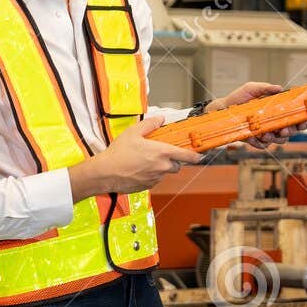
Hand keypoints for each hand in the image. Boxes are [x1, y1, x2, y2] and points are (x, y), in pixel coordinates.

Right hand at [68, 115, 202, 198]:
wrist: (106, 173)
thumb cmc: (118, 153)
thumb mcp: (133, 132)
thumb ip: (150, 124)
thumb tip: (160, 119)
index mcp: (162, 152)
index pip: (187, 156)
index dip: (196, 156)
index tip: (200, 155)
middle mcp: (162, 167)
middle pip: (177, 165)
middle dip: (173, 160)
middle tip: (161, 154)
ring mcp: (156, 178)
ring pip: (165, 172)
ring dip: (161, 167)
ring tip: (145, 161)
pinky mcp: (148, 186)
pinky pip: (155, 179)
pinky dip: (151, 174)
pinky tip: (139, 169)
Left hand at [209, 82, 306, 149]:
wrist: (222, 111)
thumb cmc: (238, 99)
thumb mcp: (250, 89)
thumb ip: (264, 88)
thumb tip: (278, 88)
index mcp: (278, 110)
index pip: (295, 117)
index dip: (303, 121)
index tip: (303, 120)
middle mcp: (275, 122)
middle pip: (291, 131)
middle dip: (290, 131)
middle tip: (284, 130)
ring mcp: (267, 132)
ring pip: (280, 140)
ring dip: (275, 138)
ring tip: (265, 133)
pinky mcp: (257, 140)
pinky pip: (263, 145)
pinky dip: (260, 142)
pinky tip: (254, 137)